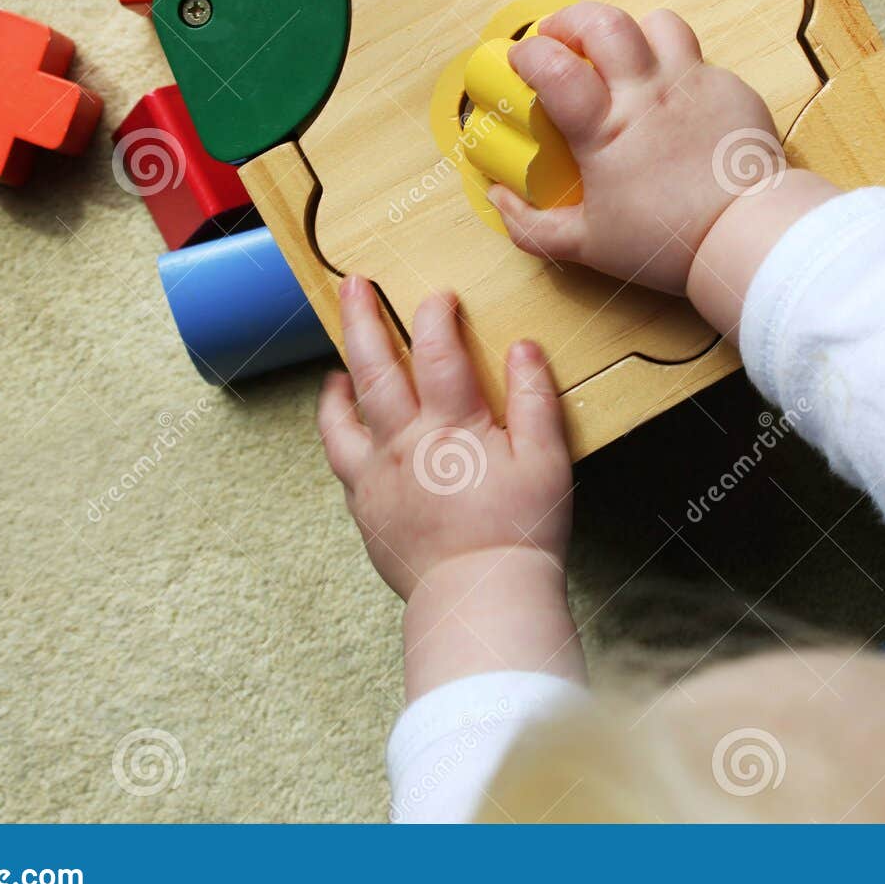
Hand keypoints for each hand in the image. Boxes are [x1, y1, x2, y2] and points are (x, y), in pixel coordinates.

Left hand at [317, 276, 572, 601]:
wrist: (479, 598)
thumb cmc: (520, 532)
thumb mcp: (547, 461)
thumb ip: (534, 400)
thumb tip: (523, 348)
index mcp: (453, 426)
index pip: (437, 351)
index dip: (435, 315)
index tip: (439, 295)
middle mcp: (405, 443)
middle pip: (374, 368)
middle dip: (363, 320)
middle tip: (353, 286)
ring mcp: (378, 476)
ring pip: (343, 415)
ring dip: (339, 380)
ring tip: (337, 363)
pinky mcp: (367, 508)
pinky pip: (341, 461)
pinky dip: (337, 433)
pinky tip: (343, 427)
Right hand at [487, 1, 785, 295]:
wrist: (747, 236)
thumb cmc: (667, 243)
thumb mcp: (586, 246)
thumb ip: (531, 225)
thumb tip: (497, 198)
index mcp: (605, 128)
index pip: (554, 65)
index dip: (528, 53)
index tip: (522, 62)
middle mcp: (648, 93)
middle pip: (604, 21)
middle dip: (572, 19)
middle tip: (561, 39)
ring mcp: (692, 84)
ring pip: (657, 23)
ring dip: (631, 32)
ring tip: (621, 57)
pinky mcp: (730, 88)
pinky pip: (697, 58)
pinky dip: (675, 67)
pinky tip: (672, 99)